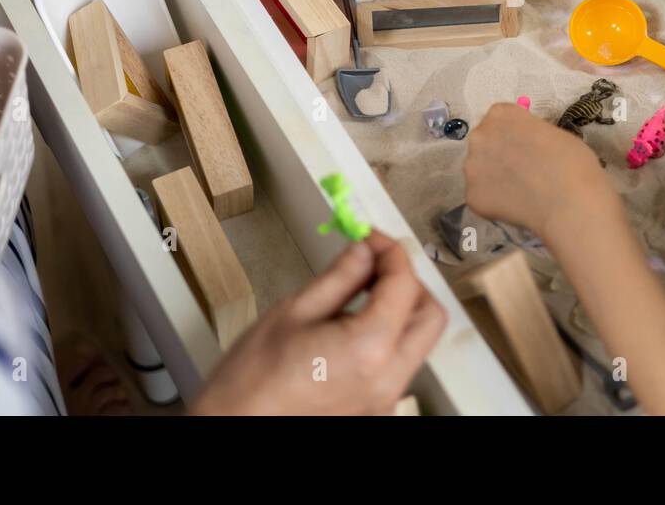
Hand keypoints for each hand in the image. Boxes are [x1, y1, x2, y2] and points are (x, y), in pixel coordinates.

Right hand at [191, 232, 445, 415]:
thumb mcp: (293, 312)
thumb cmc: (250, 383)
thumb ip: (339, 277)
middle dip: (409, 282)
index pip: (405, 283)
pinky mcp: (376, 409)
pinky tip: (355, 327)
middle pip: (430, 316)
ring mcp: (385, 399)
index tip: (370, 238)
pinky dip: (389, 337)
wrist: (234, 428)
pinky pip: (399, 364)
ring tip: (361, 292)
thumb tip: (363, 251)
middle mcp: (388, 379)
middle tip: (376, 263)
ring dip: (400, 310)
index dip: (391, 250)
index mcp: (369, 348)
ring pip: (418, 342)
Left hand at [464, 103, 613, 242]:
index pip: (499, 118)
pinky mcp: (472, 196)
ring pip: (480, 170)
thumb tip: (528, 144)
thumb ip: (532, 134)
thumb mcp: (555, 134)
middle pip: (485, 142)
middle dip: (498, 153)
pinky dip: (495, 202)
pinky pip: (482, 196)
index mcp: (501, 114)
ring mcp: (472, 167)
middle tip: (521, 170)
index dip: (512, 133)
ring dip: (494, 177)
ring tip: (520, 192)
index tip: (526, 145)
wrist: (569, 203)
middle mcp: (480, 136)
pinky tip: (516, 208)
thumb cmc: (573, 163)